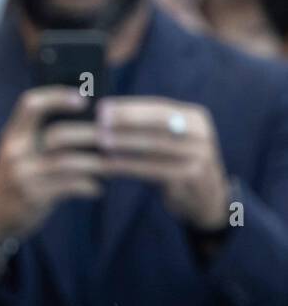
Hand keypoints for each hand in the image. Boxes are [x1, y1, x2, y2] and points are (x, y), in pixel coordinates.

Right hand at [0, 87, 108, 243]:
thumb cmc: (15, 177)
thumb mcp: (18, 151)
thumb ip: (40, 137)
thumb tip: (89, 123)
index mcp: (12, 134)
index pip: (30, 104)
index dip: (56, 97)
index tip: (83, 100)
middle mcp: (15, 150)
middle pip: (58, 134)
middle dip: (91, 134)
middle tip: (115, 136)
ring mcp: (23, 174)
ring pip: (68, 163)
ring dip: (97, 164)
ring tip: (115, 164)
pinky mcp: (32, 196)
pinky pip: (68, 187)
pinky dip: (87, 186)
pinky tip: (97, 188)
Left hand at [97, 96, 231, 231]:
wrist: (205, 198)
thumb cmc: (174, 162)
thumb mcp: (169, 139)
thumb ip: (146, 126)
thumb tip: (104, 112)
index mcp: (194, 117)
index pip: (159, 107)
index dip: (130, 107)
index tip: (103, 107)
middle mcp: (201, 133)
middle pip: (160, 122)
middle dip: (128, 119)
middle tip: (101, 121)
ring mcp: (201, 155)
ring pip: (157, 145)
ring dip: (126, 141)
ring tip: (101, 140)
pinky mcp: (194, 176)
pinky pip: (156, 168)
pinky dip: (130, 165)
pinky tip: (110, 164)